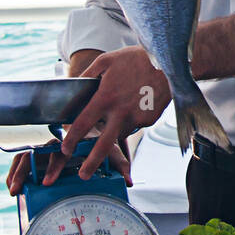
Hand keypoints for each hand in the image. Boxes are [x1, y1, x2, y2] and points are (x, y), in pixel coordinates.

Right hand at [5, 138, 133, 194]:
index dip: (53, 168)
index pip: (59, 153)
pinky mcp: (38, 156)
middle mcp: (55, 144)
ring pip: (25, 157)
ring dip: (16, 173)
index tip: (47, 183)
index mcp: (72, 142)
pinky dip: (15, 172)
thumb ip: (119, 164)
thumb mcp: (110, 150)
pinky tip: (13, 188)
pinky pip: (22, 161)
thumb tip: (128, 181)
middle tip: (19, 189)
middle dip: (25, 172)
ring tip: (13, 191)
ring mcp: (44, 150)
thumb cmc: (101, 141)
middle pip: (35, 154)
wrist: (94, 129)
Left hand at [48, 47, 170, 183]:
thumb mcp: (107, 61)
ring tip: (120, 111)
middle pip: (103, 145)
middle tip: (83, 175)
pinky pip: (135, 125)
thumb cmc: (135, 59)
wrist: (168, 62)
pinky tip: (136, 102)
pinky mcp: (149, 120)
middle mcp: (120, 112)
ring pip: (120, 134)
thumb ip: (88, 75)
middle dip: (91, 163)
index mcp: (105, 97)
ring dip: (115, 131)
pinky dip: (131, 119)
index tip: (66, 149)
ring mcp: (137, 118)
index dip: (72, 139)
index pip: (82, 124)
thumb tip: (74, 86)